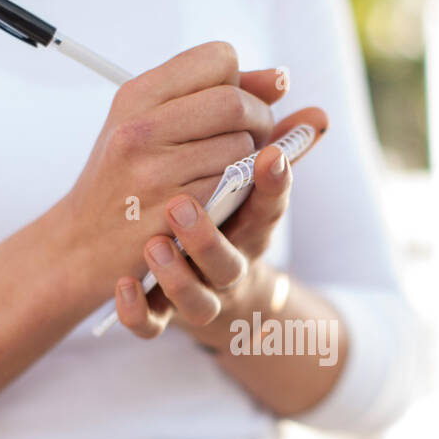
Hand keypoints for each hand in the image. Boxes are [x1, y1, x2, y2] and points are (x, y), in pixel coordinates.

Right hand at [53, 42, 284, 305]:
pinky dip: (236, 194)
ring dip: (248, 163)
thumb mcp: (150, 125)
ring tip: (225, 173)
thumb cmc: (125, 178)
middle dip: (259, 120)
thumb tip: (281, 79)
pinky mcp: (169, 214)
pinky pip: (232, 190)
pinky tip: (216, 200)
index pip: (219, 58)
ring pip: (241, 149)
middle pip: (236, 102)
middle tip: (250, 140)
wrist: (81, 244)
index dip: (240, 81)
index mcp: (136, 95)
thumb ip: (214, 95)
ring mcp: (152, 173)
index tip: (233, 106)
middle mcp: (139, 129)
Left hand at [111, 105, 328, 340]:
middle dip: (206, 234)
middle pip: (227, 260)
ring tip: (155, 244)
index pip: (270, 209)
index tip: (268, 156)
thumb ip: (272, 141)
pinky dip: (136, 309)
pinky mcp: (162, 316)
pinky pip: (149, 325)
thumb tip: (317, 113)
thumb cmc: (219, 211)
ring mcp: (196, 293)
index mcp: (250, 226)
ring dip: (174, 271)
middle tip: (181, 205)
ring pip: (194, 300)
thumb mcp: (249, 180)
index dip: (272, 184)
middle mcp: (227, 263)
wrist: (190, 279)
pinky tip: (122, 286)